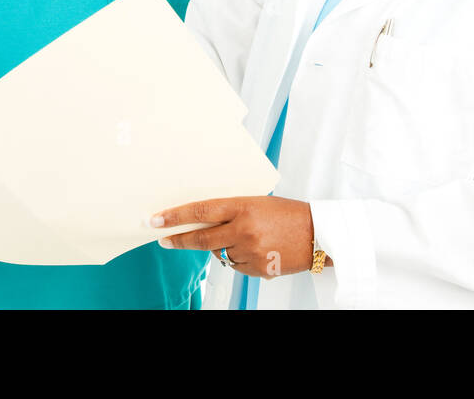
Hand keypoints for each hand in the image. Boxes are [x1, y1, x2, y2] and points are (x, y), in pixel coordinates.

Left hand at [150, 196, 318, 277]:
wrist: (318, 234)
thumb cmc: (287, 213)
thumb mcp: (256, 203)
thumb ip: (230, 211)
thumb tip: (202, 223)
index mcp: (242, 207)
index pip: (200, 211)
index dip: (175, 216)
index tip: (155, 220)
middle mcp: (243, 230)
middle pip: (201, 239)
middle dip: (178, 239)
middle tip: (163, 238)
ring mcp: (250, 252)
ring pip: (220, 254)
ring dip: (223, 248)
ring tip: (247, 237)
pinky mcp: (257, 269)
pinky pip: (236, 266)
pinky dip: (240, 259)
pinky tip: (257, 249)